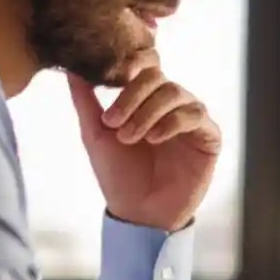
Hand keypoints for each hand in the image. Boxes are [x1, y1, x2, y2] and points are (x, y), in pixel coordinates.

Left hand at [69, 51, 221, 232]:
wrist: (139, 213)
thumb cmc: (118, 175)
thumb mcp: (95, 134)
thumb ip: (85, 100)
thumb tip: (71, 68)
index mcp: (146, 98)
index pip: (144, 65)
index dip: (131, 65)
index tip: (109, 79)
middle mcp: (170, 103)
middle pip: (157, 77)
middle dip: (132, 97)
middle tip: (112, 123)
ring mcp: (191, 118)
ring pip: (174, 93)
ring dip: (148, 112)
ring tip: (129, 137)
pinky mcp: (208, 136)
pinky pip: (195, 115)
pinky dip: (172, 122)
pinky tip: (154, 139)